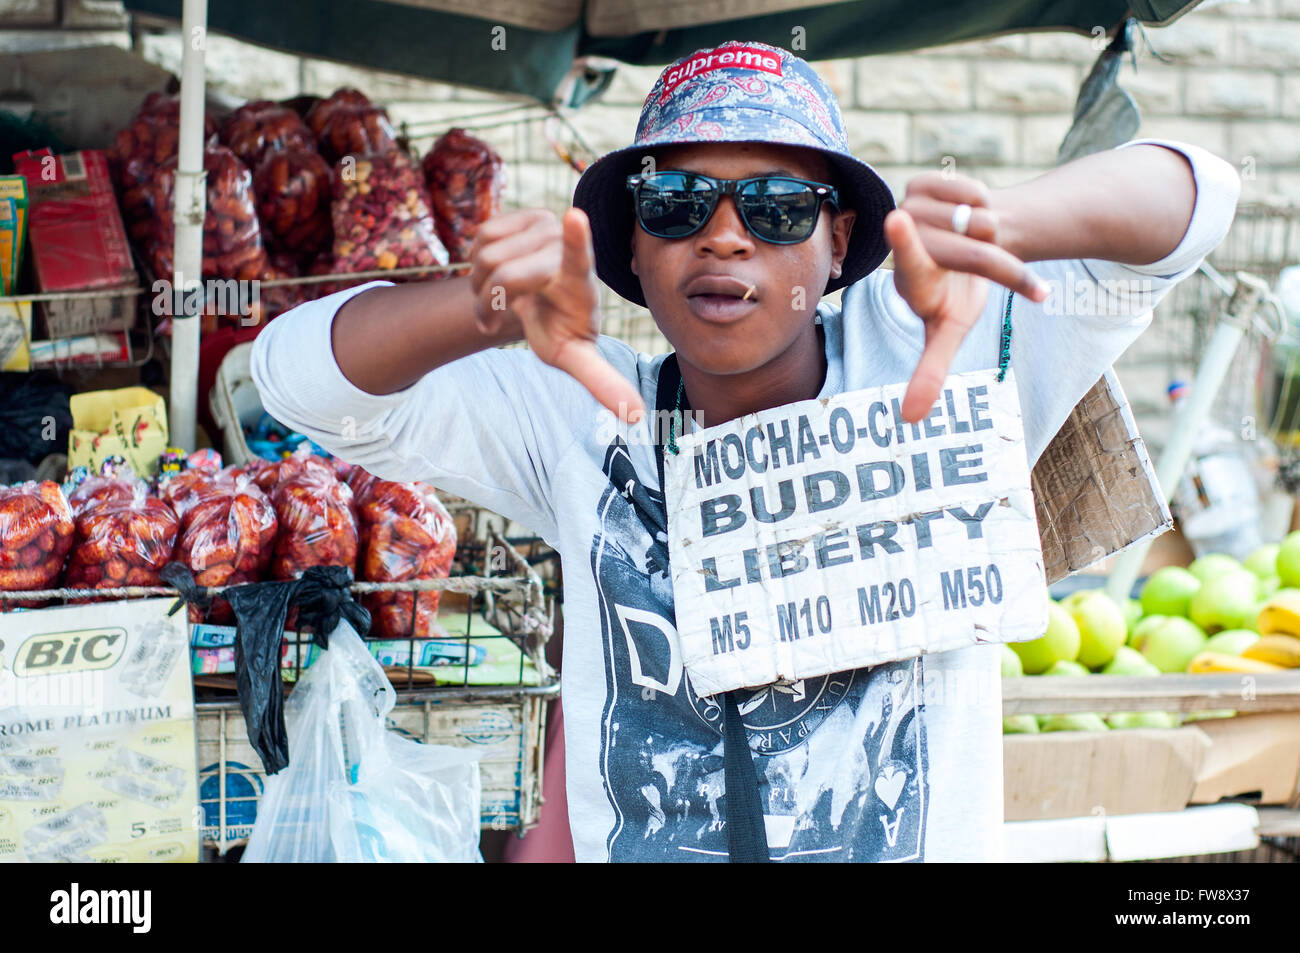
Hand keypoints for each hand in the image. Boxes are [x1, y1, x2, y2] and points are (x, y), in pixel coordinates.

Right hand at [468, 207, 645, 421]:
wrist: (545, 300)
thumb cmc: (561, 331)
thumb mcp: (576, 358)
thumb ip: (603, 382)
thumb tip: (636, 418)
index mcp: (580, 280)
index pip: (579, 257)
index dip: (576, 239)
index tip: (575, 217)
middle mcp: (564, 245)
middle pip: (504, 276)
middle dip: (489, 304)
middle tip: (498, 321)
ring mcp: (542, 223)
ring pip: (483, 258)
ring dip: (479, 288)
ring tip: (501, 299)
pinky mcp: (520, 211)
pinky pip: (477, 238)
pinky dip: (474, 264)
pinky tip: (495, 274)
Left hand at [886, 173, 1048, 422]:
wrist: (965, 252)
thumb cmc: (956, 297)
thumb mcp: (950, 332)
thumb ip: (930, 370)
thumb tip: (910, 420)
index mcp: (911, 278)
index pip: (910, 261)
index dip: (905, 242)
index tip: (897, 220)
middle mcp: (901, 242)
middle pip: (979, 250)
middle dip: (1006, 267)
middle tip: (995, 271)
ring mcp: (909, 205)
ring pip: (980, 216)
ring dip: (990, 231)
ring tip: (973, 241)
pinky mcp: (922, 181)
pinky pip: (974, 189)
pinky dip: (982, 203)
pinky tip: (967, 216)